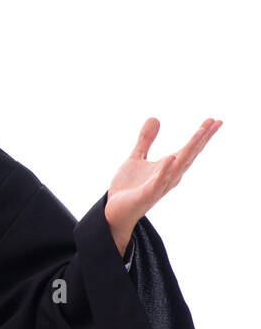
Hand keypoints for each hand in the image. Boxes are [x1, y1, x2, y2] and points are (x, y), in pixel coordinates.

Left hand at [105, 117, 221, 253]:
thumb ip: (146, 140)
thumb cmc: (128, 187)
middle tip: (215, 122)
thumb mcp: (136, 158)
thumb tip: (155, 118)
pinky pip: (159, 181)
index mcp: (168, 167)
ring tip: (200, 131)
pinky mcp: (148, 194)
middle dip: (202, 139)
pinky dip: (166, 169)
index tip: (214, 120)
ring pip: (179, 165)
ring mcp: (160, 185)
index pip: (189, 149)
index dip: (202, 135)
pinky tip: (171, 156)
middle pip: (190, 155)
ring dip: (190, 149)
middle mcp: (170, 176)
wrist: (113, 210)